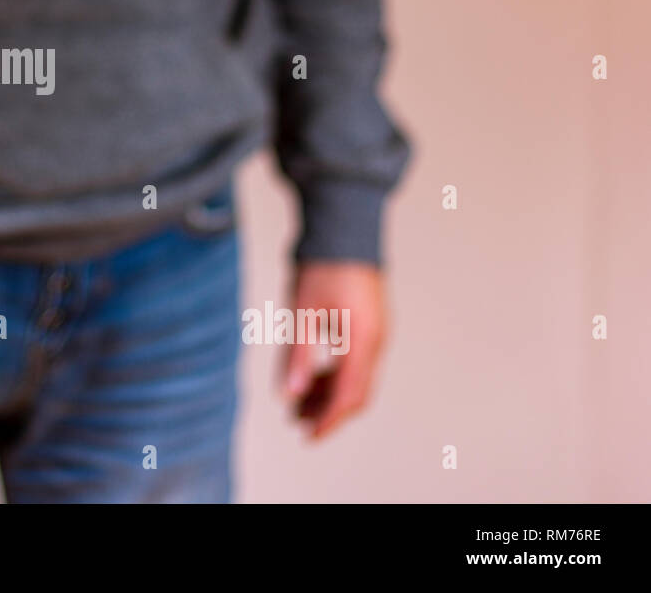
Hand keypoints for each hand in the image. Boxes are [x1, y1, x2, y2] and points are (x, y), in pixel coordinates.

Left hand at [282, 261, 387, 439]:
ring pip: (357, 378)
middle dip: (328, 411)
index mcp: (362, 341)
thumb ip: (298, 356)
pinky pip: (358, 362)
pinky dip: (336, 375)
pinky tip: (312, 376)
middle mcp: (376, 342)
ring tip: (297, 403)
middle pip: (356, 392)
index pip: (348, 396)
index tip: (307, 436)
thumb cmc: (321, 267)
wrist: (346, 230)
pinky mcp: (370, 325)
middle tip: (296, 422)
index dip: (328, 420)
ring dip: (330, 394)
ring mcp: (377, 333)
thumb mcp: (303, 312)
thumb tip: (289, 395)